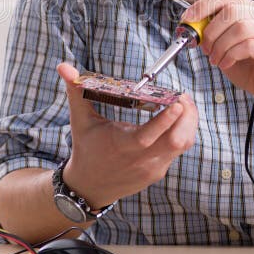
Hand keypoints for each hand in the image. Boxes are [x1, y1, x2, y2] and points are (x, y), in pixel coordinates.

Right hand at [56, 63, 197, 208]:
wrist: (90, 186)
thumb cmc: (86, 148)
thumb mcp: (80, 120)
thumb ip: (76, 91)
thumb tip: (64, 67)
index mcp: (121, 145)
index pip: (147, 136)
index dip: (165, 120)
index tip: (178, 102)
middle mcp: (140, 159)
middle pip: (176, 141)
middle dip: (187, 116)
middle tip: (183, 96)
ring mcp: (153, 167)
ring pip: (183, 145)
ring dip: (189, 123)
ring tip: (184, 103)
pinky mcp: (159, 171)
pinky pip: (179, 150)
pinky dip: (183, 131)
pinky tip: (179, 117)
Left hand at [182, 0, 253, 113]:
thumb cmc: (252, 69)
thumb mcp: (226, 47)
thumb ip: (215, 32)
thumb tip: (193, 23)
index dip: (204, 5)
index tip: (188, 19)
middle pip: (232, 9)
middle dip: (211, 29)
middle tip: (204, 48)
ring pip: (240, 26)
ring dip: (220, 45)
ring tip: (215, 59)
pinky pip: (249, 45)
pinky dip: (231, 55)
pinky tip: (226, 64)